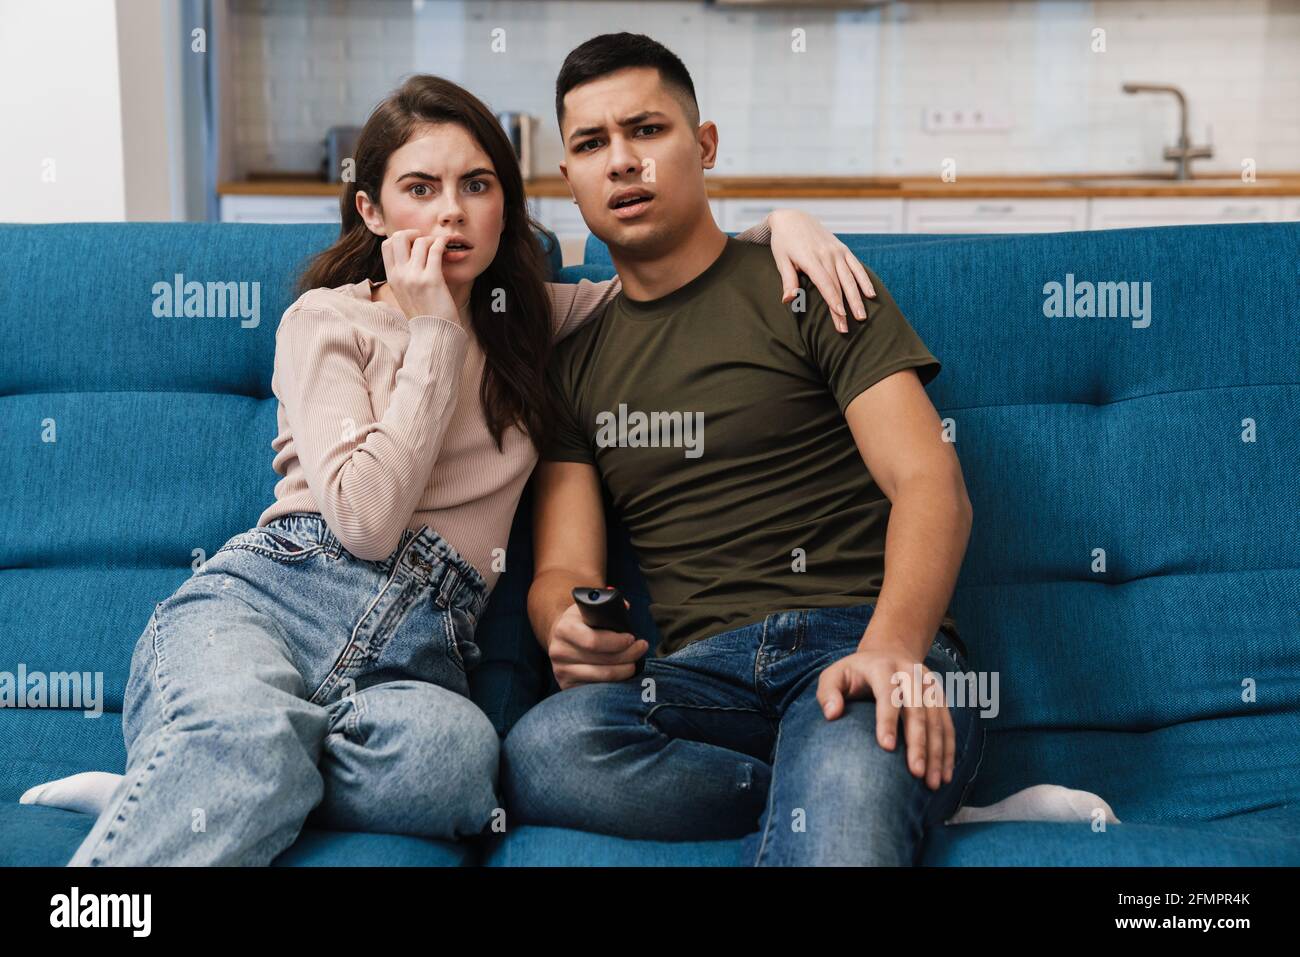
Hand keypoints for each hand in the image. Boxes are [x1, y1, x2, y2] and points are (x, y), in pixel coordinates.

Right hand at [379, 229, 460, 322]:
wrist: (434, 333)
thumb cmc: (424, 314)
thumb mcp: (405, 294)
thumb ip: (404, 276)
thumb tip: (411, 255)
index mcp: (392, 278)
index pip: (386, 245)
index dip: (400, 238)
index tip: (413, 242)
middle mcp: (400, 275)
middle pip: (399, 237)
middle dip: (413, 233)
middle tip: (425, 241)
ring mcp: (414, 277)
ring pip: (419, 241)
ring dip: (431, 240)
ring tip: (439, 247)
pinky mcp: (431, 279)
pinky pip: (435, 250)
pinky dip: (442, 243)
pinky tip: (447, 246)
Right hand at [546, 601, 647, 689]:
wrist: (561, 637)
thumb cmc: (581, 621)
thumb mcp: (589, 607)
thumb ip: (607, 605)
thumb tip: (626, 607)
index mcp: (564, 628)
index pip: (594, 641)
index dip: (617, 642)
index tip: (632, 638)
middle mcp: (558, 651)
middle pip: (602, 660)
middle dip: (628, 655)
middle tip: (642, 648)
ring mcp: (561, 671)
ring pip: (602, 676)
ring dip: (625, 670)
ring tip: (636, 662)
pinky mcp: (566, 685)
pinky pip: (596, 689)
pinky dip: (614, 683)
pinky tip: (622, 674)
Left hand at [768, 209, 876, 332]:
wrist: (793, 218)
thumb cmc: (783, 242)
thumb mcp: (781, 260)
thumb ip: (788, 280)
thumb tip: (788, 300)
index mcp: (810, 258)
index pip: (825, 283)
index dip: (833, 300)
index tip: (840, 316)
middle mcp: (827, 254)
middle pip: (838, 285)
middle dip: (843, 308)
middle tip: (846, 328)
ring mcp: (837, 251)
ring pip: (850, 278)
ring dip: (857, 299)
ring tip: (862, 317)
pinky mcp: (843, 249)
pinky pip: (856, 266)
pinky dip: (864, 280)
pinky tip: (871, 294)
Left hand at [816, 639, 954, 790]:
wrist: (887, 652)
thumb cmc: (854, 674)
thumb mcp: (834, 675)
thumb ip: (828, 692)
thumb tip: (831, 714)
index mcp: (882, 667)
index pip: (887, 693)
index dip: (888, 719)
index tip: (886, 747)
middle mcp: (909, 672)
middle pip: (918, 709)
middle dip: (918, 742)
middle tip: (915, 773)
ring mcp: (928, 683)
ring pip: (937, 718)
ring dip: (937, 751)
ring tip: (933, 782)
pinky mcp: (940, 695)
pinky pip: (948, 724)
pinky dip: (948, 750)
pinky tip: (945, 774)